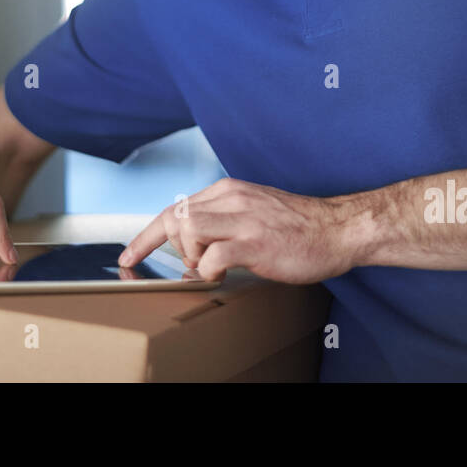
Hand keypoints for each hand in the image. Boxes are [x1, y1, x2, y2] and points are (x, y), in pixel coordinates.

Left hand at [117, 177, 355, 283]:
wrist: (338, 230)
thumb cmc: (299, 227)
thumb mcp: (254, 211)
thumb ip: (224, 221)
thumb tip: (194, 246)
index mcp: (229, 191)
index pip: (175, 208)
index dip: (146, 234)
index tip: (129, 254)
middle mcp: (232, 199)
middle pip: (173, 217)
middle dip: (158, 245)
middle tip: (163, 265)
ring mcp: (244, 220)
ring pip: (187, 229)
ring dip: (188, 256)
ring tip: (207, 268)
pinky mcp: (256, 243)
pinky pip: (212, 256)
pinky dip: (207, 271)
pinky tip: (221, 275)